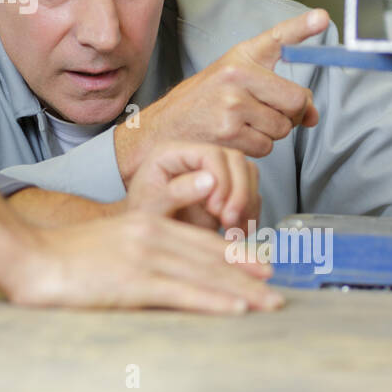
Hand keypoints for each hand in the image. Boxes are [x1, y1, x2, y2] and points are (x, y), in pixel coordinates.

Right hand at [9, 211, 282, 313]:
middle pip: (212, 258)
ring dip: (243, 292)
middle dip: (249, 276)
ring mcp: (144, 257)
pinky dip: (214, 302)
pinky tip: (236, 310)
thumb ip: (138, 250)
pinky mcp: (134, 280)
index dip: (236, 256)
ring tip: (268, 305)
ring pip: (206, 276)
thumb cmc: (63, 256)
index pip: (202, 242)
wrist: (29, 256)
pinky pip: (183, 293)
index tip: (261, 269)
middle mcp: (152, 235)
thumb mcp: (109, 242)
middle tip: (276, 291)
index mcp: (147, 224)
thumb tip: (161, 271)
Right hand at [115, 9, 328, 180]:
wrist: (161, 128)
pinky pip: (266, 146)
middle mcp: (237, 75)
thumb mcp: (232, 81)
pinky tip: (234, 138)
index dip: (302, 27)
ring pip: (283, 127)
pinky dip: (255, 147)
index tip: (322, 17)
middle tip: (264, 113)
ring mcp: (233, 104)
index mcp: (240, 57)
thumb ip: (276, 91)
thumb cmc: (201, 103)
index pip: (278, 38)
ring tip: (241, 124)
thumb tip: (312, 115)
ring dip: (269, 133)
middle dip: (289, 115)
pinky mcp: (229, 131)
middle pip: (296, 100)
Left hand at [125, 141, 260, 231]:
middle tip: (228, 220)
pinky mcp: (224, 191)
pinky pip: (251, 194)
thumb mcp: (149, 208)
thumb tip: (209, 181)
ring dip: (247, 204)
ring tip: (232, 228)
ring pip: (248, 174)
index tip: (216, 209)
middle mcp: (195, 158)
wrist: (145, 238)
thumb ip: (175, 193)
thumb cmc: (140, 219)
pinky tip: (237, 232)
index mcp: (171, 154)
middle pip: (235, 160)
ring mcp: (212, 172)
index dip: (221, 179)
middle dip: (239, 193)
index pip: (211, 154)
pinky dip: (250, 214)